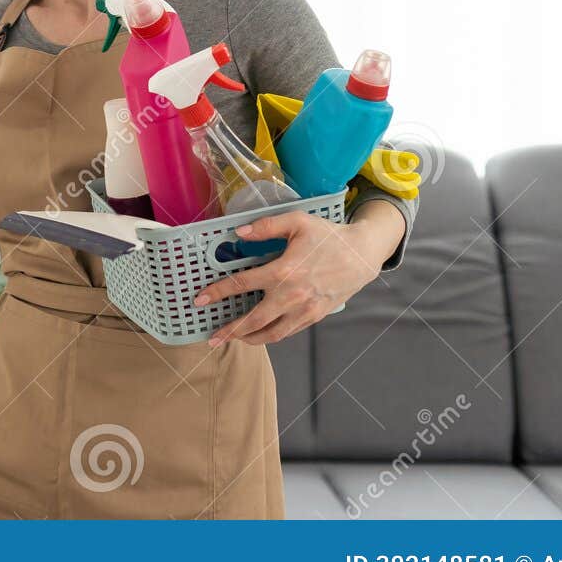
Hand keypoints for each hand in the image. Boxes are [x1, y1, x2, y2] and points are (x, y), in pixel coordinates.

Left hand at [192, 209, 383, 346]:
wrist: (362, 254)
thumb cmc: (328, 236)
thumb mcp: (297, 222)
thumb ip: (265, 227)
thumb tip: (238, 232)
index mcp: (283, 271)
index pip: (242, 284)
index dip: (218, 292)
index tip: (200, 300)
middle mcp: (292, 295)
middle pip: (254, 320)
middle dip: (230, 330)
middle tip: (212, 336)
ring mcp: (305, 309)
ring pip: (272, 333)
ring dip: (250, 339)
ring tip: (234, 339)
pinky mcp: (315, 316)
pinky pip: (289, 332)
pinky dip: (271, 335)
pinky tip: (261, 333)